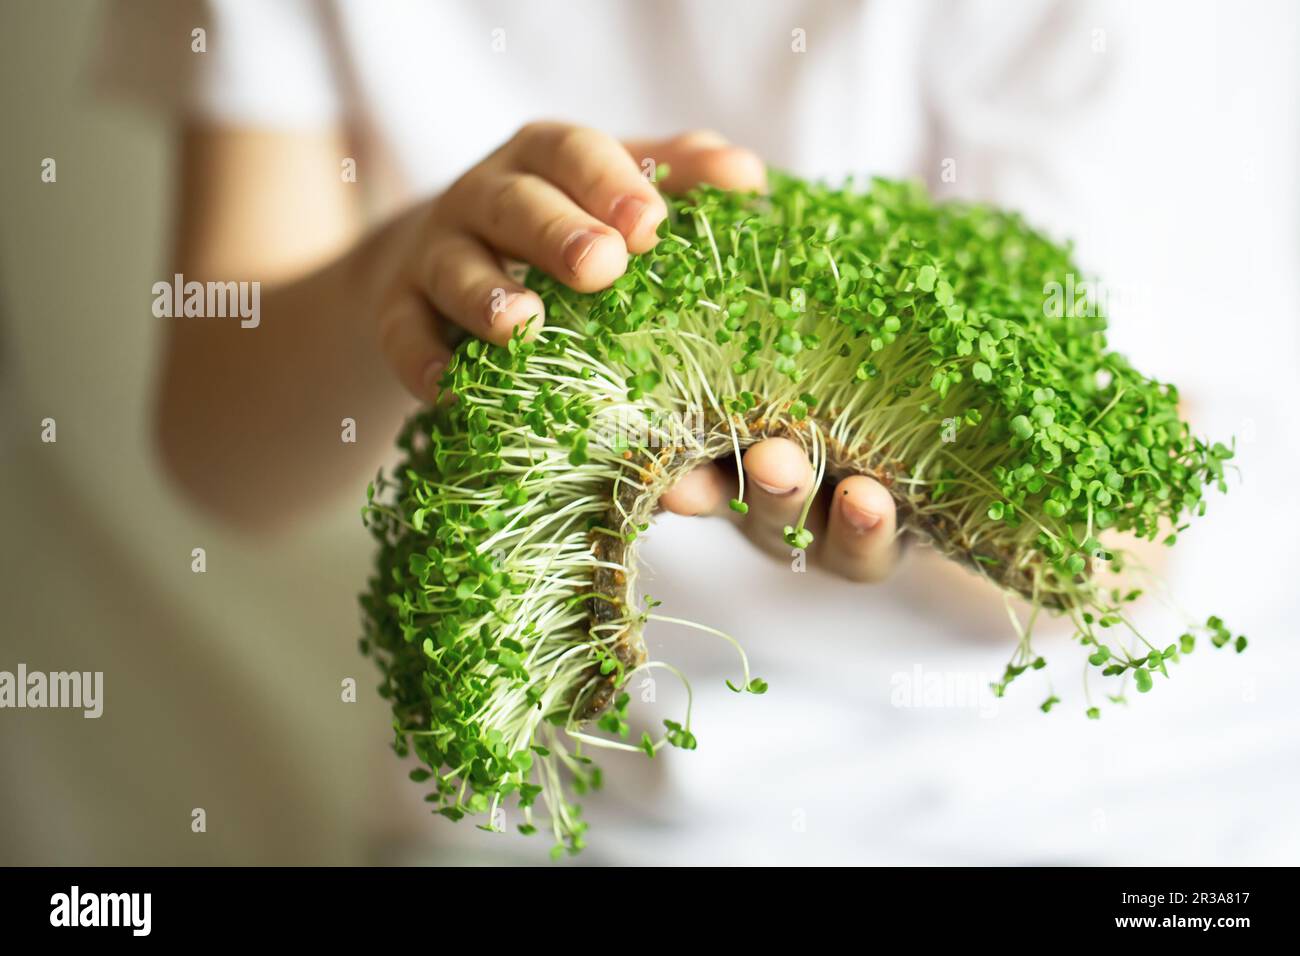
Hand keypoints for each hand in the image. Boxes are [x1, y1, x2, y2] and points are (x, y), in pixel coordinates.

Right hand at [377, 122, 897, 581]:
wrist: (435, 263)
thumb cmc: (553, 227)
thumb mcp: (609, 192)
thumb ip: (675, 177)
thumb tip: (749, 176)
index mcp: (543, 159)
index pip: (573, 153)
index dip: (609, 183)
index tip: (652, 223)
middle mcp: (482, 197)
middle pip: (513, 204)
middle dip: (556, 232)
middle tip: (603, 267)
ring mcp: (435, 254)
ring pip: (453, 267)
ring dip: (486, 296)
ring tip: (524, 327)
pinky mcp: (396, 311)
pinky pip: (401, 334)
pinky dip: (421, 360)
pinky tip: (448, 389)